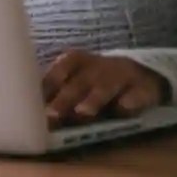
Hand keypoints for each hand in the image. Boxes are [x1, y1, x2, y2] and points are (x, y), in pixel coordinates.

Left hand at [42, 49, 168, 127]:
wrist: (141, 73)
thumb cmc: (95, 81)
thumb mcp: (75, 82)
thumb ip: (57, 95)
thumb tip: (33, 115)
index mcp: (73, 61)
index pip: (56, 73)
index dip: (46, 89)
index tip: (33, 105)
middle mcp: (95, 66)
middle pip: (77, 83)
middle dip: (64, 99)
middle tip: (52, 115)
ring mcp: (120, 75)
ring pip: (105, 87)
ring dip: (93, 99)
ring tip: (83, 112)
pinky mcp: (143, 88)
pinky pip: (136, 95)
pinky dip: (130, 102)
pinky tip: (124, 109)